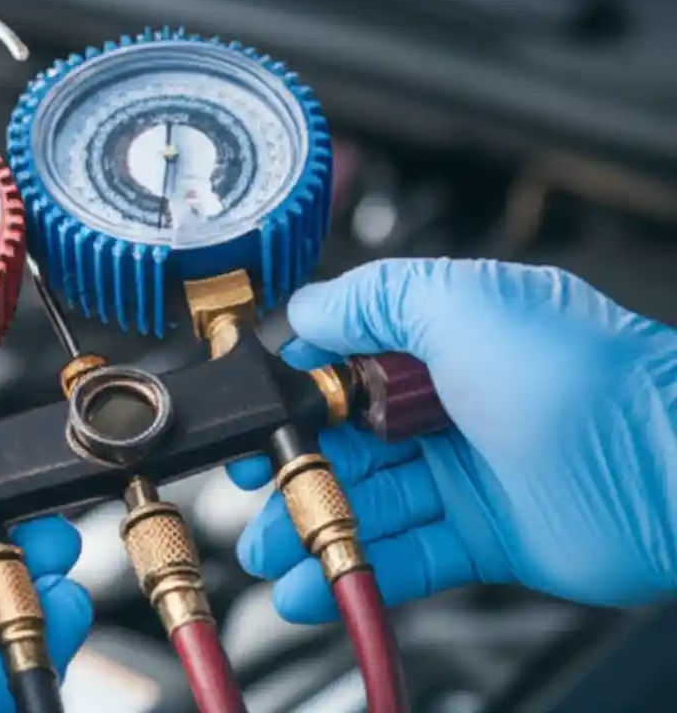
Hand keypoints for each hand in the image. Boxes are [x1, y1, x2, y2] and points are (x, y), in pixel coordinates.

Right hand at [230, 259, 676, 622]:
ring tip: (267, 554)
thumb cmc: (581, 375)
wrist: (667, 470)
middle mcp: (449, 405)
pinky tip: (311, 586)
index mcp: (440, 341)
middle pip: (345, 445)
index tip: (250, 421)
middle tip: (247, 496)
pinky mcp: (482, 538)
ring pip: (366, 505)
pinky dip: (354, 571)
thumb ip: (373, 297)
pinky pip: (404, 557)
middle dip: (289, 473)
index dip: (290, 398)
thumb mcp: (461, 300)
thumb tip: (308, 306)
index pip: (340, 369)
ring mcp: (465, 473)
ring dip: (310, 529)